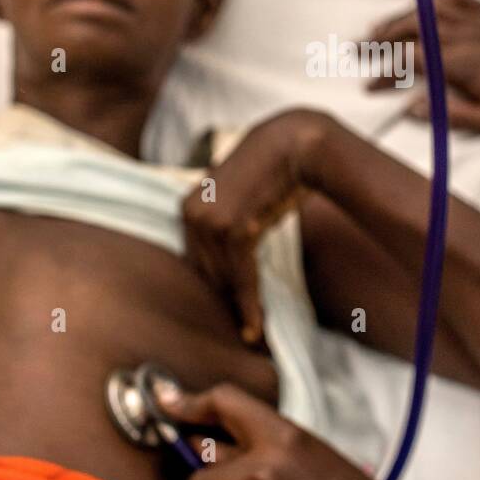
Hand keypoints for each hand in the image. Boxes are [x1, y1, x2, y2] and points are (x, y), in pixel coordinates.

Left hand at [183, 109, 330, 346]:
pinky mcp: (233, 227)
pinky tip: (256, 324)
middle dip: (226, 302)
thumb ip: (224, 224)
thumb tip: (226, 262)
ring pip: (224, 279)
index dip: (215, 288)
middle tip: (245, 331)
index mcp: (187, 206)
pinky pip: (241, 275)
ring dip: (240, 308)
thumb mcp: (238, 198)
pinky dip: (250, 303)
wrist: (293, 145)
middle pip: (206, 272)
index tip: (229, 313)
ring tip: (254, 333)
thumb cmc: (271, 172)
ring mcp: (209, 220)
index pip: (196, 260)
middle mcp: (191, 213)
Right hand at [368, 0, 479, 133]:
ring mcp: (477, 22)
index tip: (367, 86)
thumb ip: (452, 114)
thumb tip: (413, 107)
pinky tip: (420, 5)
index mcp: (459, 65)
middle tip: (354, 50)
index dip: (383, 73)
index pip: (408, 64)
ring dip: (398, 17)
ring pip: (426, 11)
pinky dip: (430, 0)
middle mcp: (462, 37)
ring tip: (376, 28)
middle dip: (378, 39)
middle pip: (409, 30)